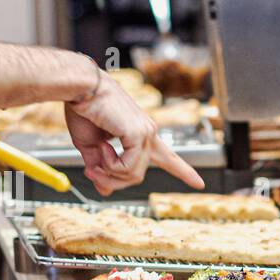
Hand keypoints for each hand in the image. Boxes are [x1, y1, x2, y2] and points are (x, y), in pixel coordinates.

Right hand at [65, 64, 203, 195]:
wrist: (80, 89)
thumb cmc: (84, 109)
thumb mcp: (91, 146)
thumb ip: (101, 168)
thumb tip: (104, 190)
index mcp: (140, 133)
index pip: (168, 157)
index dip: (184, 172)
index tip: (200, 184)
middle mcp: (148, 133)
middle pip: (138, 175)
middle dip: (114, 181)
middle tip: (93, 174)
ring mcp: (146, 133)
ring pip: (133, 174)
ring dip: (109, 173)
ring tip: (96, 155)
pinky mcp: (139, 134)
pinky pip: (128, 167)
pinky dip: (111, 164)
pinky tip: (103, 146)